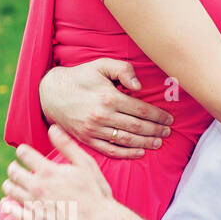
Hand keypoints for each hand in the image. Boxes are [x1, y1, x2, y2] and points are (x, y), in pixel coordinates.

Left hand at [1, 124, 121, 219]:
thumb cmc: (95, 193)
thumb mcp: (86, 165)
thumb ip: (67, 145)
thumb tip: (53, 128)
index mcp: (49, 171)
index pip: (24, 154)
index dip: (23, 151)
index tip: (25, 153)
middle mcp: (38, 187)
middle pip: (13, 171)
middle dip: (15, 167)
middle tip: (18, 168)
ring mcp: (35, 205)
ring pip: (11, 190)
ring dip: (10, 184)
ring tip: (14, 184)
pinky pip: (13, 212)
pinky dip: (9, 206)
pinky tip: (11, 204)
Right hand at [37, 59, 172, 157]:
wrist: (51, 93)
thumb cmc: (80, 77)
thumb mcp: (101, 65)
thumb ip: (123, 70)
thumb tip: (139, 86)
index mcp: (109, 97)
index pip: (141, 110)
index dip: (157, 116)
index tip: (169, 119)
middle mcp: (102, 116)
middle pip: (137, 127)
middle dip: (155, 130)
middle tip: (168, 132)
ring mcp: (94, 130)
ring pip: (126, 140)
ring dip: (145, 143)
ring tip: (159, 143)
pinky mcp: (86, 139)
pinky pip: (110, 150)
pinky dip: (126, 153)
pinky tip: (139, 153)